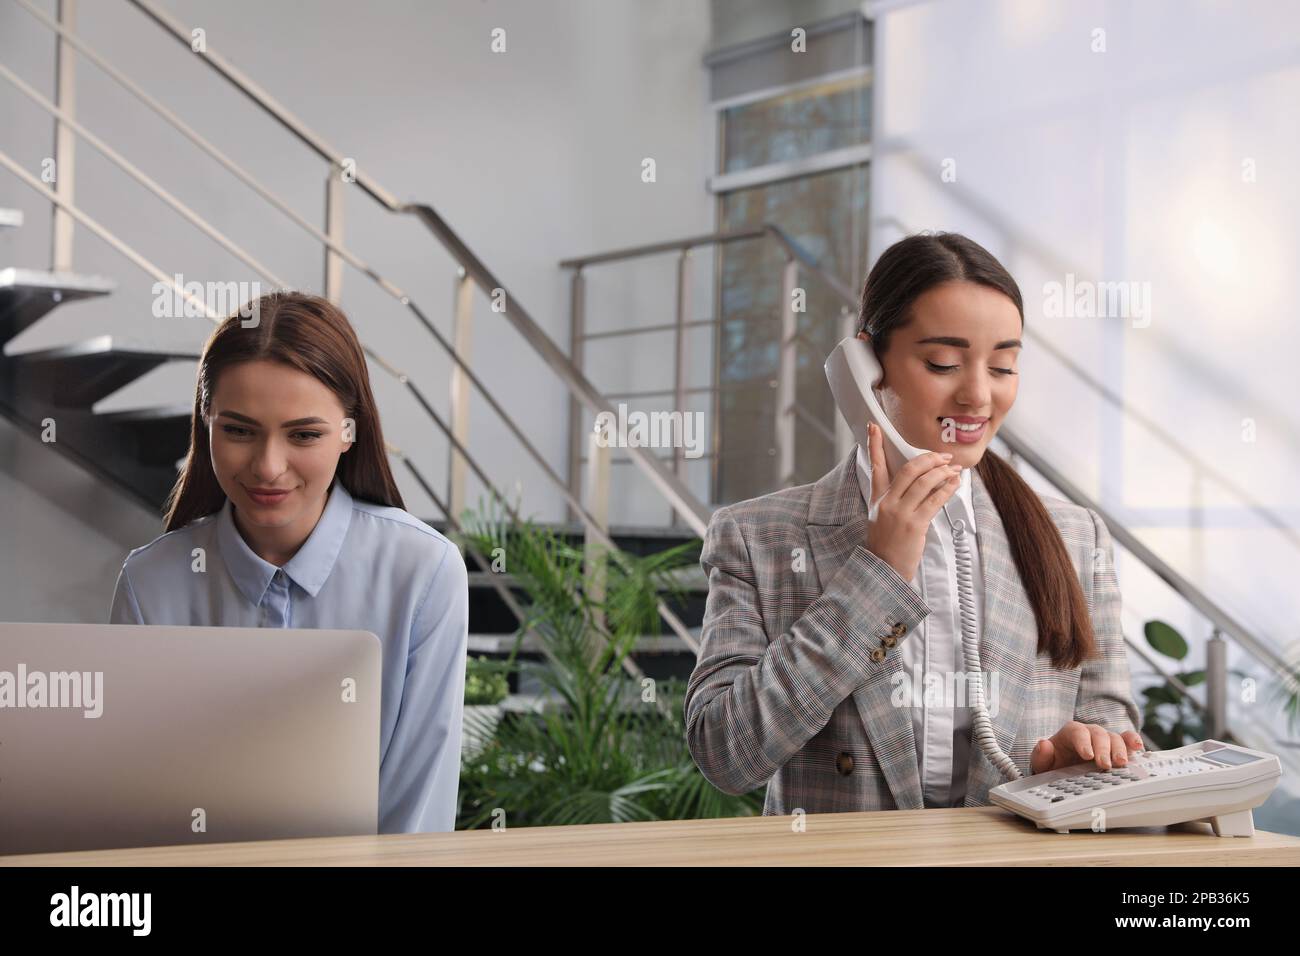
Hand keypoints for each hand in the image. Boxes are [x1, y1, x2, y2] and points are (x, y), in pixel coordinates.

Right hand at [864, 421, 962, 581]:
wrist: (884, 568)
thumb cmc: (886, 544)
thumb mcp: (880, 517)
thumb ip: (893, 498)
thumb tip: (917, 481)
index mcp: (878, 498)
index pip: (875, 465)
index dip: (874, 444)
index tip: (874, 426)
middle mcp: (887, 502)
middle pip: (908, 469)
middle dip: (928, 458)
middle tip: (943, 455)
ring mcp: (901, 513)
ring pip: (924, 482)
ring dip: (942, 471)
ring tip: (953, 468)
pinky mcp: (915, 524)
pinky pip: (935, 500)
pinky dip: (948, 488)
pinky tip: (955, 482)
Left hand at [1030, 721, 1144, 773]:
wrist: (1064, 772)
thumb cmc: (1055, 765)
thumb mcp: (1043, 763)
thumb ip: (1041, 755)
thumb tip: (1043, 744)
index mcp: (1071, 733)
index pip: (1077, 731)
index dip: (1083, 742)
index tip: (1087, 755)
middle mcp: (1089, 733)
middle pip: (1098, 734)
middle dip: (1103, 749)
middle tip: (1105, 764)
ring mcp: (1105, 740)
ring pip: (1115, 738)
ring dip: (1120, 749)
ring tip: (1121, 763)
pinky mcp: (1117, 749)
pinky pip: (1127, 740)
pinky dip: (1134, 741)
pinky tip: (1138, 748)